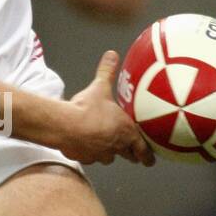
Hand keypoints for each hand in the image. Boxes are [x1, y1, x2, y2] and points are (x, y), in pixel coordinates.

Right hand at [61, 50, 154, 165]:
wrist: (66, 126)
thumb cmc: (87, 110)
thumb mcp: (100, 87)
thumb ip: (107, 72)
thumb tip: (112, 55)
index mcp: (126, 132)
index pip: (142, 149)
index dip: (147, 156)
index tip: (149, 160)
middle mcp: (117, 146)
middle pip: (128, 155)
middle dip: (130, 154)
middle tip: (133, 154)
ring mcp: (101, 155)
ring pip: (109, 157)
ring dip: (109, 152)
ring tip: (105, 146)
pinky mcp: (85, 158)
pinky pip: (90, 158)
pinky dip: (89, 153)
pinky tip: (85, 145)